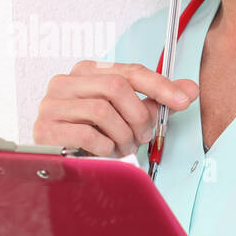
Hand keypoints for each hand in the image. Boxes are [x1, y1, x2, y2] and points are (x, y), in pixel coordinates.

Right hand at [32, 60, 198, 157]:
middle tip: (143, 136)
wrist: (57, 164)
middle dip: (138, 116)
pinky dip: (104, 147)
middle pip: (116, 87)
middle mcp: (65, 82)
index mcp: (86, 72)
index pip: (129, 71)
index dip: (159, 85)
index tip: (183, 100)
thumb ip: (155, 101)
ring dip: (121, 135)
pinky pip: (86, 133)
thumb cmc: (92, 137)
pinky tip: (105, 153)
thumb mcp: (126, 116)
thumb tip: (190, 89)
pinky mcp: (45, 128)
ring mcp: (51, 104)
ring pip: (102, 110)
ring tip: (122, 147)